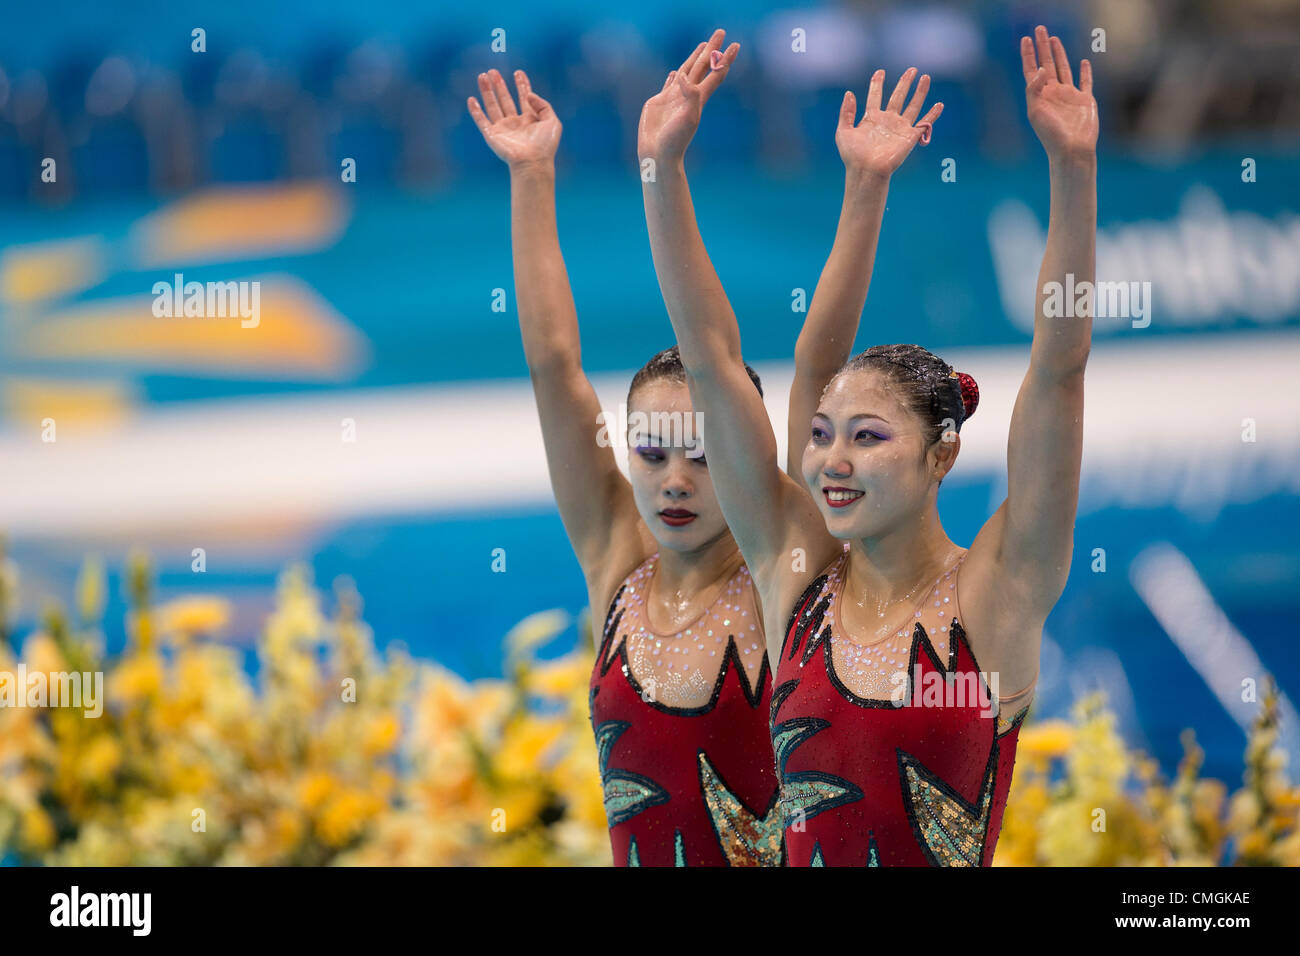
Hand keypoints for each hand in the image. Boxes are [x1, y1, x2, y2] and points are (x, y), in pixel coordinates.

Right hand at [466, 68, 560, 169]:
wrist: (533, 162)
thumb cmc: (545, 145)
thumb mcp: (552, 121)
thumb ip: (543, 105)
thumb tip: (529, 94)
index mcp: (530, 120)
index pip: (524, 98)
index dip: (521, 85)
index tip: (518, 72)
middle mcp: (515, 123)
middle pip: (505, 99)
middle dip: (500, 85)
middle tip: (493, 71)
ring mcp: (503, 129)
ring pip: (492, 106)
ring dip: (487, 91)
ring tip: (483, 76)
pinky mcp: (492, 135)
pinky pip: (481, 121)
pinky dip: (475, 111)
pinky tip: (471, 99)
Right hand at [637, 28, 739, 161]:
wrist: (658, 154)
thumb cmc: (675, 139)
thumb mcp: (689, 117)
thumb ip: (690, 95)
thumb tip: (684, 75)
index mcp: (699, 98)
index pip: (716, 73)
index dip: (725, 59)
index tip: (735, 44)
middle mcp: (688, 95)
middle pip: (703, 66)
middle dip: (712, 49)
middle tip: (720, 32)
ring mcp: (674, 98)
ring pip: (687, 72)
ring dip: (694, 59)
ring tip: (702, 46)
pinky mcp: (659, 103)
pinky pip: (668, 85)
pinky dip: (672, 77)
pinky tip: (674, 73)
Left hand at [836, 68, 942, 178]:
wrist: (866, 170)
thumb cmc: (853, 155)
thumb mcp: (843, 131)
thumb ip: (846, 112)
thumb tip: (849, 93)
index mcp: (871, 118)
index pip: (875, 96)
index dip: (877, 83)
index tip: (880, 72)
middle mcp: (887, 121)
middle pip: (898, 96)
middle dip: (905, 83)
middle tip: (912, 69)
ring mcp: (900, 128)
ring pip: (913, 105)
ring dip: (920, 91)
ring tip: (926, 77)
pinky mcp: (910, 137)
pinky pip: (925, 123)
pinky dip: (933, 115)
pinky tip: (939, 104)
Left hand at [1021, 25, 1096, 159]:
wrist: (1072, 149)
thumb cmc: (1051, 134)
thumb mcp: (1035, 111)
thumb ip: (1034, 89)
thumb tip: (1041, 68)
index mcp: (1039, 96)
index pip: (1031, 70)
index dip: (1028, 54)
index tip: (1026, 39)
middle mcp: (1053, 93)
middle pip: (1047, 64)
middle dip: (1043, 47)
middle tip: (1040, 29)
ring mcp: (1069, 96)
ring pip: (1064, 68)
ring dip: (1059, 53)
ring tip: (1054, 39)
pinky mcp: (1085, 100)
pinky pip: (1085, 82)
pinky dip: (1086, 71)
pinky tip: (1084, 62)